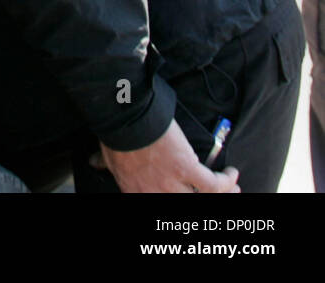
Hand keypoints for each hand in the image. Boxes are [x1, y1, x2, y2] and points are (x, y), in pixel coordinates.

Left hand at [94, 119, 239, 192]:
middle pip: (186, 204)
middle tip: (216, 195)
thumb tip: (94, 163)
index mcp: (136, 191)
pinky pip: (213, 184)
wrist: (125, 118)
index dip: (174, 204)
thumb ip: (104, 164)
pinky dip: (226, 181)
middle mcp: (155, 193)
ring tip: (232, 188)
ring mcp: (172, 183)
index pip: (158, 207)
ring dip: (223, 193)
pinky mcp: (186, 168)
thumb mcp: (107, 156)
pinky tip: (231, 175)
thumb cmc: (116, 135)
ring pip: (204, 198)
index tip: (184, 196)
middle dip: (205, 202)